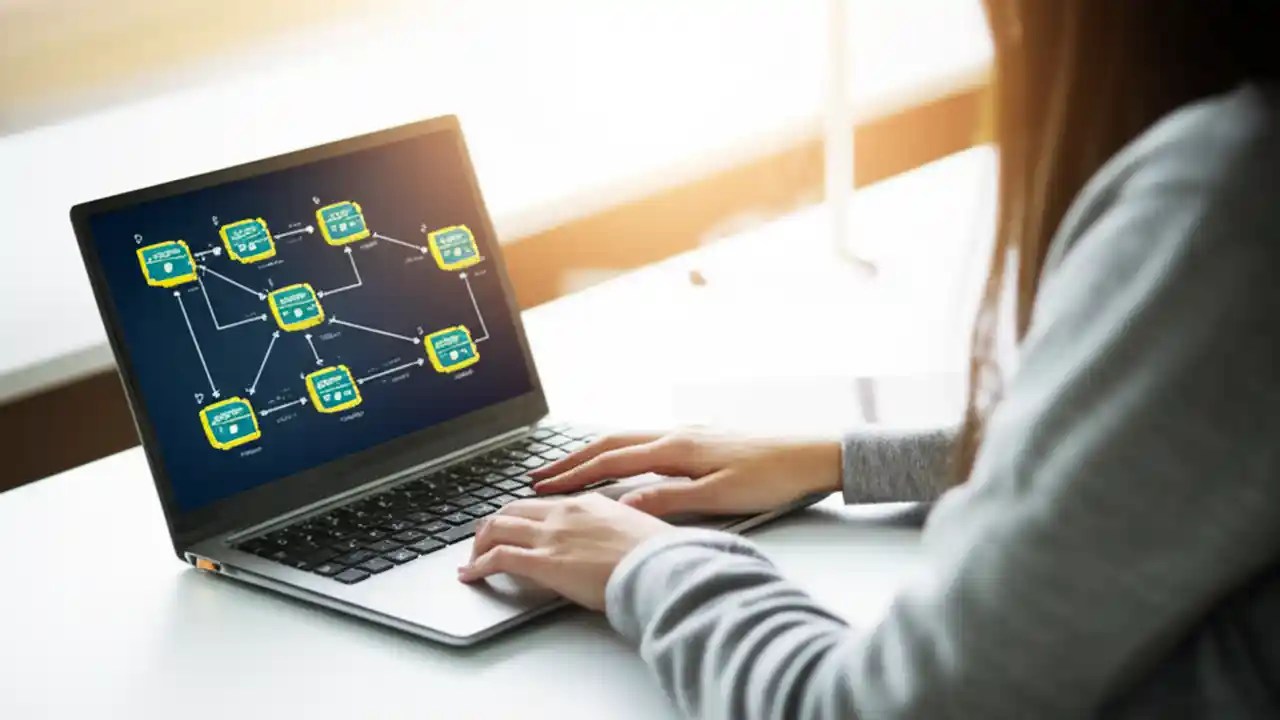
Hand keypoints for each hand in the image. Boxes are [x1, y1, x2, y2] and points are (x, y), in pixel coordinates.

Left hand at [458, 494, 674, 609]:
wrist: (661, 566)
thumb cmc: (658, 555)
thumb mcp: (638, 530)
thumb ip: (617, 531)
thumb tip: (617, 544)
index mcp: (588, 503)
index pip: (543, 505)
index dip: (523, 515)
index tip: (516, 524)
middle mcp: (564, 513)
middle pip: (512, 510)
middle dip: (493, 524)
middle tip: (484, 538)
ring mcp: (551, 535)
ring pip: (497, 528)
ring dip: (479, 543)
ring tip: (471, 558)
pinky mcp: (544, 562)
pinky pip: (498, 558)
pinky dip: (478, 566)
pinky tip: (471, 575)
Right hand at [530, 430, 841, 516]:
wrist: (813, 454)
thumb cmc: (772, 478)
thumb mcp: (718, 497)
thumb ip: (667, 500)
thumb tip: (621, 507)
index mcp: (676, 449)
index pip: (611, 461)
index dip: (573, 475)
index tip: (542, 485)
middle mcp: (677, 433)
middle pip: (611, 442)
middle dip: (572, 459)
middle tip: (539, 474)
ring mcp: (689, 431)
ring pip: (628, 437)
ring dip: (594, 451)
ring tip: (569, 466)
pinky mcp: (702, 436)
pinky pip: (647, 439)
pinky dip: (620, 448)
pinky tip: (621, 459)